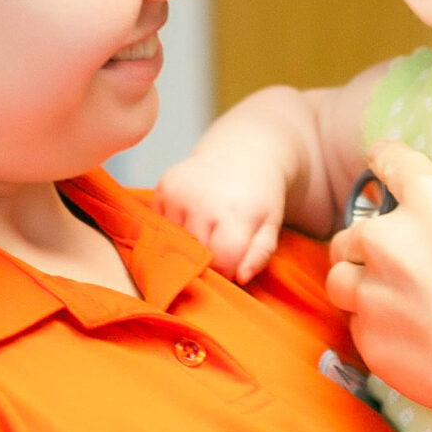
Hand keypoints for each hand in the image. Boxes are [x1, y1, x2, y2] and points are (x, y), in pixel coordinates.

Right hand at [155, 145, 288, 283]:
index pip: (220, 262)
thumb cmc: (259, 197)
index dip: (226, 270)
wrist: (242, 152)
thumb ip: (259, 256)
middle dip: (206, 259)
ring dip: (188, 244)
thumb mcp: (270, 226)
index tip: (231, 264)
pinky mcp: (163, 186)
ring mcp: (179, 193)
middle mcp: (202, 202)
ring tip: (206, 228)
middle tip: (218, 247)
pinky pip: (161, 225)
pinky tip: (192, 215)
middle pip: (194, 254)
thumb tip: (239, 279)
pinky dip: (174, 228)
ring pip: (174, 242)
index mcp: (235, 213)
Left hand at [327, 142, 431, 418]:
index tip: (378, 159)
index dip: (384, 160)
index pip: (391, 160)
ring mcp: (372, 290)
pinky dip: (375, 329)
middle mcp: (389, 238)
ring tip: (391, 305)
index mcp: (431, 200)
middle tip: (392, 265)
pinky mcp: (368, 337)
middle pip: (351, 233)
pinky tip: (409, 340)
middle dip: (366, 247)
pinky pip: (357, 326)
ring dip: (359, 287)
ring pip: (340, 280)